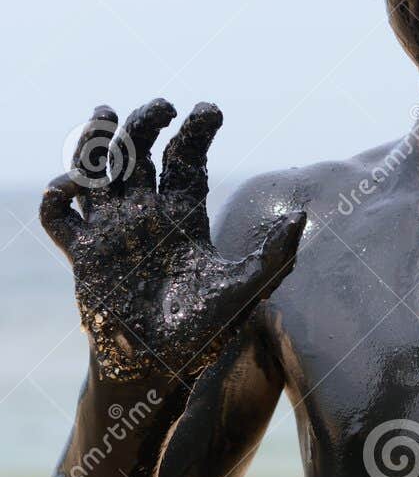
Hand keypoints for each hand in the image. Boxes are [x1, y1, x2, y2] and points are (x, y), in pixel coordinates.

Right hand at [40, 99, 305, 382]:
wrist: (162, 370)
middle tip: (161, 106)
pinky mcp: (83, 256)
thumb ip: (274, 254)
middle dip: (145, 122)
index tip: (209, 110)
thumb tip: (302, 215)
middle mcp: (145, 216)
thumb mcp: (246, 289)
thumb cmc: (206, 334)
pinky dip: (58, 195)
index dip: (195, 130)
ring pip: (97, 171)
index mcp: (183, 217)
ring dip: (96, 138)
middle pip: (138, 152)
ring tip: (104, 112)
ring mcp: (112, 232)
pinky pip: (58, 217)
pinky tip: (75, 186)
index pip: (185, 159)